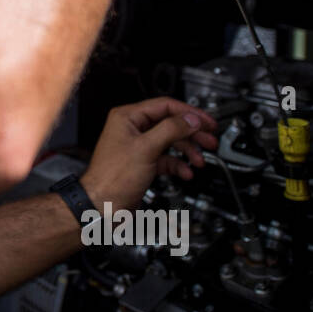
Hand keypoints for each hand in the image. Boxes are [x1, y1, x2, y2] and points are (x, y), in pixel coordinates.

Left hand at [80, 97, 217, 211]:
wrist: (103, 205)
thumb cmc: (112, 177)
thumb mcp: (146, 148)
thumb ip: (170, 130)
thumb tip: (190, 119)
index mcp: (128, 117)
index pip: (165, 106)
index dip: (188, 113)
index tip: (206, 121)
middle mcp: (133, 129)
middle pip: (170, 124)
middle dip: (192, 133)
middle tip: (209, 139)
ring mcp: (138, 146)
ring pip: (170, 142)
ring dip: (187, 151)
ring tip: (200, 160)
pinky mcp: (143, 163)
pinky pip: (166, 159)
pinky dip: (177, 165)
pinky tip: (185, 172)